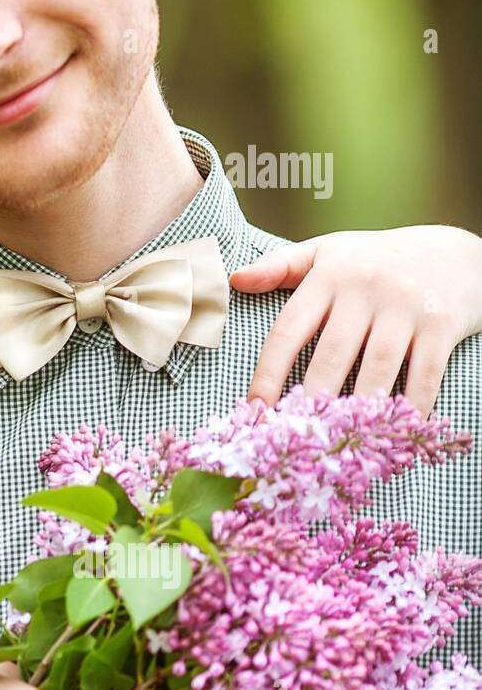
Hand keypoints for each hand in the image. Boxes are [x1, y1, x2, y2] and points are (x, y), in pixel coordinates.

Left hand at [231, 225, 481, 415]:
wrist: (455, 251)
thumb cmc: (375, 259)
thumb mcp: (327, 251)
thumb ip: (280, 266)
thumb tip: (234, 279)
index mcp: (328, 277)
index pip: (289, 329)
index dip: (269, 372)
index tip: (255, 409)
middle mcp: (365, 290)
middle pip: (332, 353)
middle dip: (313, 397)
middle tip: (299, 434)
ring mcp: (406, 308)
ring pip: (378, 366)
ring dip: (360, 406)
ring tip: (343, 438)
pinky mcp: (442, 324)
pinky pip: (426, 372)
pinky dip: (412, 405)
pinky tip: (396, 431)